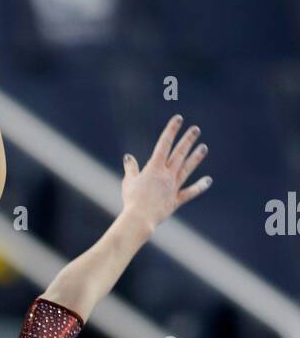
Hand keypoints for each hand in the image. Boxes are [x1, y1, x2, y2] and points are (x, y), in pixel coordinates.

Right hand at [121, 114, 211, 231]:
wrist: (139, 218)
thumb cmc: (131, 200)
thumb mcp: (129, 182)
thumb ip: (131, 169)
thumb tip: (128, 157)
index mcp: (154, 168)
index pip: (164, 144)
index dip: (172, 130)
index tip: (179, 119)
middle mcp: (166, 175)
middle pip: (179, 154)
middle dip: (187, 140)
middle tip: (196, 129)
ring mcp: (173, 187)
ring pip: (187, 169)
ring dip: (196, 157)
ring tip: (204, 147)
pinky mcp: (176, 200)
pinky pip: (190, 192)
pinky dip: (199, 187)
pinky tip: (208, 180)